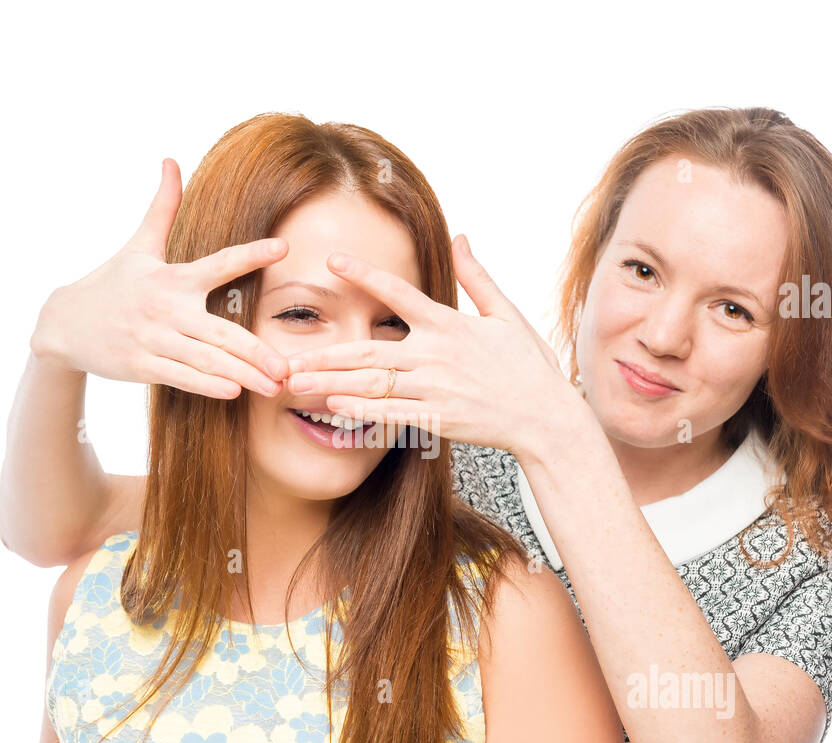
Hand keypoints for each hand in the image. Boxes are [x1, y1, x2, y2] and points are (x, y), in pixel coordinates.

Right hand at [30, 158, 290, 397]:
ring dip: (241, 375)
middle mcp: (164, 308)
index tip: (283, 248)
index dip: (250, 254)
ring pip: (204, 360)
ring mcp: (152, 339)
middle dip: (255, 351)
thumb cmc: (111, 283)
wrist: (63, 323)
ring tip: (272, 386)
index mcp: (172, 277)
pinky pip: (180, 377)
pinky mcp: (140, 365)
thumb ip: (162, 207)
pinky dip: (207, 385)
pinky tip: (234, 392)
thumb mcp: (138, 245)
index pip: (218, 263)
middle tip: (287, 366)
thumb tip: (170, 160)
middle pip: (218, 331)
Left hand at [284, 235, 581, 455]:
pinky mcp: (438, 417)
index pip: (398, 293)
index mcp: (449, 324)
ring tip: (294, 383)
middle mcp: (436, 354)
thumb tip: (461, 236)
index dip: (364, 275)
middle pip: (368, 348)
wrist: (546, 417)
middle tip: (285, 356)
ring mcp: (434, 388)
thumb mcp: (506, 314)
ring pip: (371, 383)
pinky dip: (360, 410)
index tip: (331, 262)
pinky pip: (390, 413)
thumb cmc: (528, 366)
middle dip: (323, 353)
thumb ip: (476, 277)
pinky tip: (332, 405)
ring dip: (329, 382)